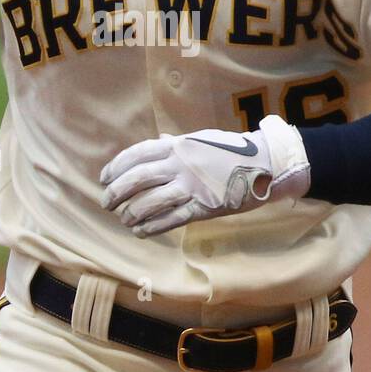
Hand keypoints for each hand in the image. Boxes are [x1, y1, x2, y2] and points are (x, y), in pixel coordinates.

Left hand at [100, 115, 310, 236]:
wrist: (266, 163)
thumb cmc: (233, 150)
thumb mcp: (202, 139)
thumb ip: (178, 143)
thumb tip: (160, 139)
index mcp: (177, 145)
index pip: (137, 154)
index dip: (116, 167)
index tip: (104, 179)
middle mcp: (180, 164)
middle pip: (138, 179)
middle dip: (117, 193)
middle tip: (107, 203)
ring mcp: (192, 186)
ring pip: (151, 202)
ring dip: (132, 214)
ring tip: (124, 220)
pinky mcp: (204, 206)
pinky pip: (172, 218)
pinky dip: (153, 226)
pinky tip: (142, 231)